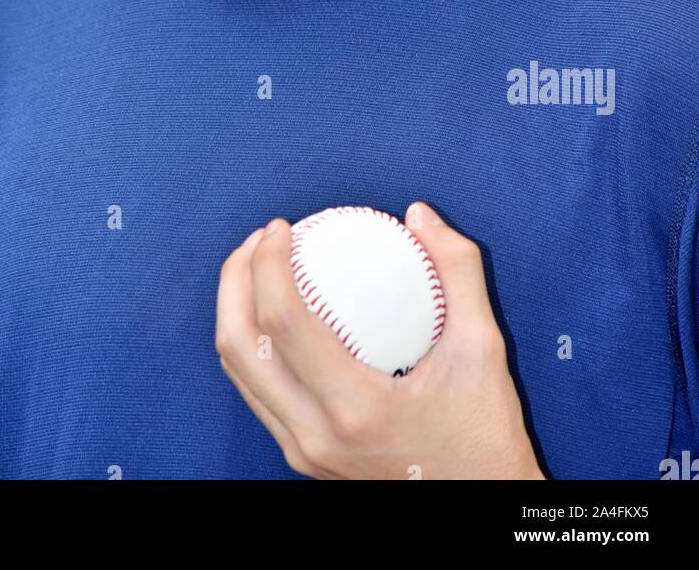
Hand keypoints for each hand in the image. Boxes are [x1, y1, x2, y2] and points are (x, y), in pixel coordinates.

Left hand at [215, 200, 544, 479]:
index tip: (280, 227)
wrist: (481, 505)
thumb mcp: (484, 348)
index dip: (268, 263)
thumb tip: (419, 214)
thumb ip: (458, 272)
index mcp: (356, 409)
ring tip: (261, 266)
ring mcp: (303, 453)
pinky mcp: (303, 458)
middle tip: (260, 240)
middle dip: (235, 280)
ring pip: (239, 373)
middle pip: (239, 347)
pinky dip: (255, 343)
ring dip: (236, 309)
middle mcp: (316, 437)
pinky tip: (280, 309)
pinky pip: (259, 392)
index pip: (283, 322)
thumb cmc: (485, 435)